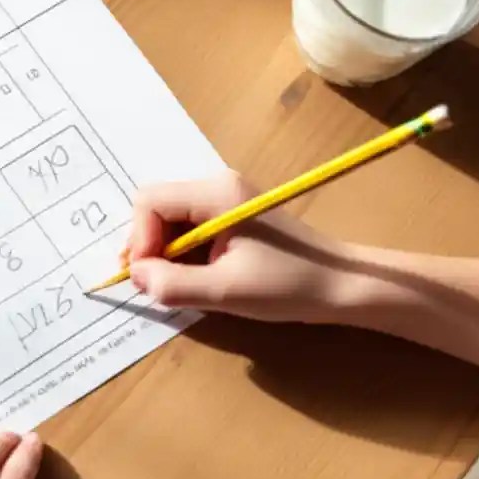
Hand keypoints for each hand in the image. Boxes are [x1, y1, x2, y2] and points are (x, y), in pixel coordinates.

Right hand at [124, 173, 348, 322]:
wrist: (341, 285)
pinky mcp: (231, 215)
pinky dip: (179, 252)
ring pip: (169, 218)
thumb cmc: (288, 285)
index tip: (148, 275)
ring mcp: (225, 199)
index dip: (139, 239)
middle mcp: (217, 186)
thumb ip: (173, 284)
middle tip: (153, 282)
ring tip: (171, 283)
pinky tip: (191, 276)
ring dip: (162, 251)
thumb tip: (136, 276)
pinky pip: (188, 226)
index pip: (149, 201)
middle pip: (156, 206)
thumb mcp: (225, 292)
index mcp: (216, 194)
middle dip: (146, 244)